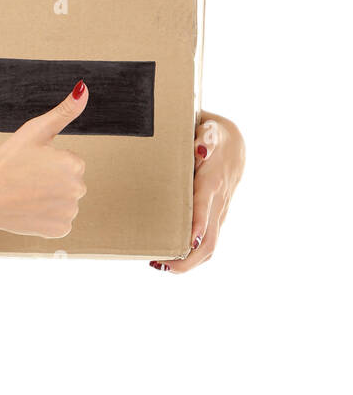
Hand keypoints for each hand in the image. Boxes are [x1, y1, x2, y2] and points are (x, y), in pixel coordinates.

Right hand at [0, 81, 88, 237]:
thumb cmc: (5, 162)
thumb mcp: (34, 131)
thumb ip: (64, 111)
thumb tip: (84, 89)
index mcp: (74, 164)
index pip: (71, 162)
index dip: (50, 162)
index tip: (31, 165)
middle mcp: (78, 189)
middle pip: (71, 182)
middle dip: (54, 181)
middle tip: (26, 179)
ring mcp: (69, 212)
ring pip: (66, 202)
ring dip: (51, 199)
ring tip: (26, 195)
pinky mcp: (60, 230)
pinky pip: (60, 221)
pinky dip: (47, 217)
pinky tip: (30, 210)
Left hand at [150, 112, 245, 273]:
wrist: (233, 144)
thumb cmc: (214, 136)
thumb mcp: (210, 130)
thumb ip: (206, 137)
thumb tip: (202, 149)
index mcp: (212, 183)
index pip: (206, 208)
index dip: (199, 226)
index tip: (190, 243)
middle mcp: (218, 203)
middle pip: (210, 241)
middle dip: (188, 258)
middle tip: (161, 263)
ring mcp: (219, 214)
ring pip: (210, 248)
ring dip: (187, 262)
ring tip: (160, 264)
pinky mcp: (216, 218)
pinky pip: (208, 244)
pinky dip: (190, 256)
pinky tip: (169, 259)